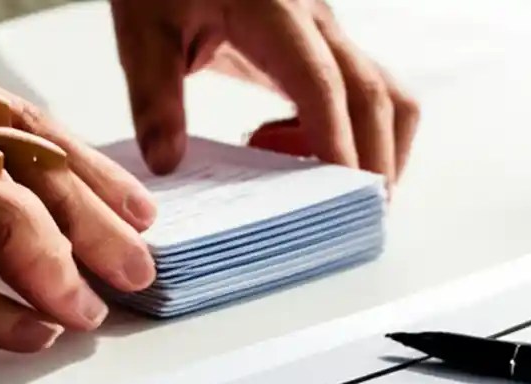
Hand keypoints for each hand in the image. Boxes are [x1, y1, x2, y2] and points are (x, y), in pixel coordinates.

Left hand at [110, 0, 419, 189]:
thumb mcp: (144, 29)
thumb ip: (154, 95)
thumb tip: (167, 162)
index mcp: (276, 13)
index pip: (321, 85)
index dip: (335, 142)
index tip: (340, 192)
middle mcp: (316, 21)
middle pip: (374, 95)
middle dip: (374, 160)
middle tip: (353, 215)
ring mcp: (328, 32)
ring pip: (386, 92)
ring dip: (378, 147)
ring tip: (329, 186)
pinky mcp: (325, 43)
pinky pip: (365, 91)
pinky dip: (355, 132)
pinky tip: (295, 147)